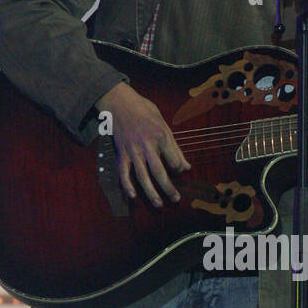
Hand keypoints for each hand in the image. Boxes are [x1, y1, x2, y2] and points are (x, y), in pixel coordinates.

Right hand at [95, 82, 190, 206]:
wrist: (120, 102)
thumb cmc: (145, 111)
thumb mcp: (164, 124)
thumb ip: (175, 147)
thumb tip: (187, 166)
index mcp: (160, 136)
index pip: (173, 160)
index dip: (178, 168)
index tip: (179, 171)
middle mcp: (147, 145)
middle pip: (159, 172)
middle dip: (168, 188)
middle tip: (176, 199)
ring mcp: (132, 150)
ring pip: (142, 176)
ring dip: (150, 192)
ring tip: (158, 204)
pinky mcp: (122, 153)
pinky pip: (124, 172)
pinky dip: (127, 185)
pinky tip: (133, 196)